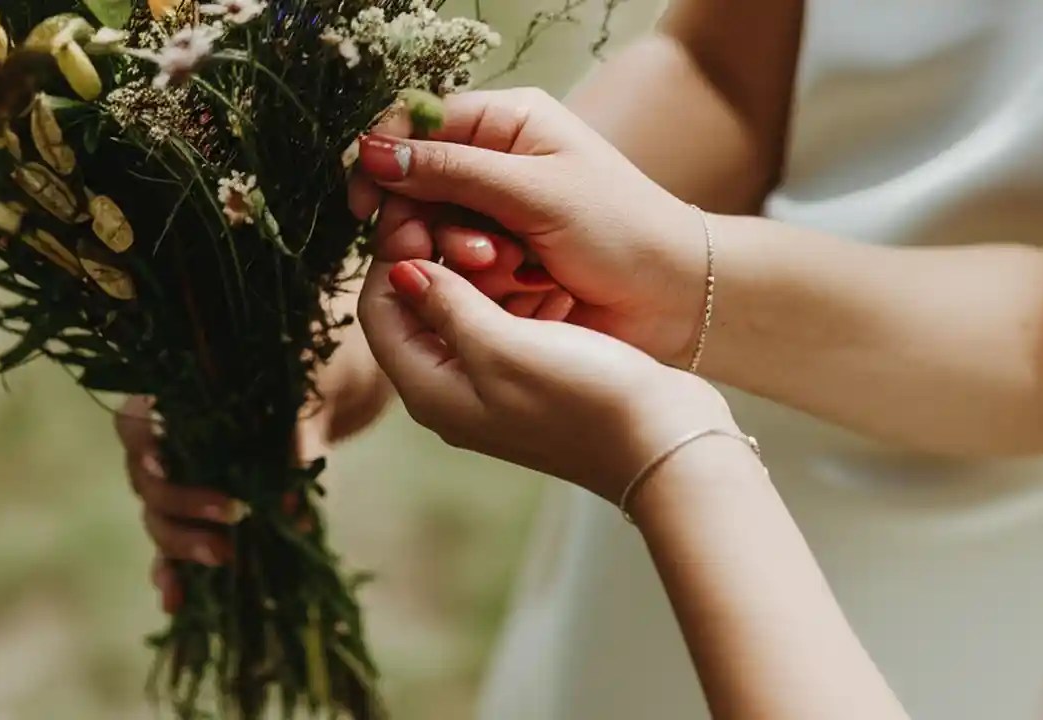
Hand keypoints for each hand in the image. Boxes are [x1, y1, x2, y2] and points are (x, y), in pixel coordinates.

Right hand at [116, 332, 384, 612]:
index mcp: (182, 394)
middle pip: (145, 480)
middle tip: (231, 518)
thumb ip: (297, 444)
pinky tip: (178, 601)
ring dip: (181, 545)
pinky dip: (176, 572)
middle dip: (180, 506)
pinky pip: (178, 546)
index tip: (166, 466)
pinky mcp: (208, 512)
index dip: (141, 447)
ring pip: (159, 518)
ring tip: (223, 558)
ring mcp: (186, 479)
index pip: (134, 422)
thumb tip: (290, 516)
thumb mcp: (313, 389)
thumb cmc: (319, 368)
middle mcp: (173, 439)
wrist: (338, 381)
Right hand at [354, 88, 708, 365]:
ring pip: (435, 230)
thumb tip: (371, 151)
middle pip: (416, 183)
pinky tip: (515, 285)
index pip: (419, 123)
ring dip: (457, 253)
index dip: (384, 158)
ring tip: (503, 266)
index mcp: (508, 123)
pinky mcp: (504, 261)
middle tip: (437, 250)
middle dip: (422, 219)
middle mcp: (498, 162)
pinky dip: (477, 279)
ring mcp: (499, 214)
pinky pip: (459, 267)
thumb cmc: (621, 229)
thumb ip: (453, 171)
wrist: (677, 296)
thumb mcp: (535, 191)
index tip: (365, 203)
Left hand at [357, 257, 732, 500]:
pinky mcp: (533, 378)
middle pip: (420, 309)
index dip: (392, 258)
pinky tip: (546, 278)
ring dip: (485, 275)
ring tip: (516, 249)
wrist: (664, 442)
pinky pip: (507, 323)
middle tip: (481, 229)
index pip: (379, 312)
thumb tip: (399, 270)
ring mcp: (494, 387)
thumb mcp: (501, 345)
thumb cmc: (582, 396)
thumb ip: (445, 305)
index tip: (423, 214)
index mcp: (431, 390)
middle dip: (443, 261)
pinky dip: (518, 295)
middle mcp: (453, 392)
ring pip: (466, 311)